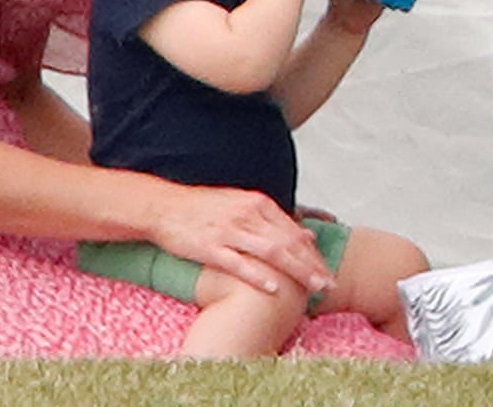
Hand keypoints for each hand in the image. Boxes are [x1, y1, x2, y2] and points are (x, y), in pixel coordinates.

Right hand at [152, 181, 333, 295]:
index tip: (326, 270)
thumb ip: (273, 220)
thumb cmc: (202, 208)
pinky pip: (239, 263)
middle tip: (329, 284)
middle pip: (287, 242)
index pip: (293, 230)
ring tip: (313, 288)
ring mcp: (229, 230)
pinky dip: (258, 276)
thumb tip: (306, 234)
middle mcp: (246, 214)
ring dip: (296, 271)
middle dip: (311, 264)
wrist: (163, 207)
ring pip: (271, 252)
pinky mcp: (210, 247)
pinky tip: (274, 288)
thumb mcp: (241, 205)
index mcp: (256, 203)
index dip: (312, 253)